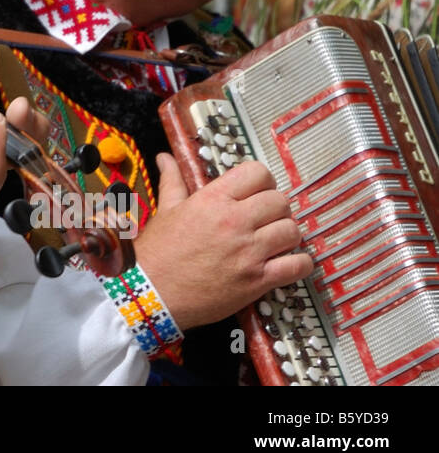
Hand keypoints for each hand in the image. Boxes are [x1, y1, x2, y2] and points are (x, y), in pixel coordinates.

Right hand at [134, 153, 312, 329]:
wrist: (152, 294)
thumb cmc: (157, 253)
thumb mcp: (166, 210)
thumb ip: (172, 181)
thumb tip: (165, 158)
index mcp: (213, 200)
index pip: (258, 173)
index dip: (262, 181)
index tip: (258, 191)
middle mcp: (235, 222)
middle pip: (280, 201)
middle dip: (276, 208)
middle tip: (266, 218)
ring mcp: (249, 252)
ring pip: (293, 230)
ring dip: (288, 234)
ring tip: (275, 240)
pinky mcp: (258, 280)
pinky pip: (298, 265)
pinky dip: (299, 263)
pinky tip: (287, 262)